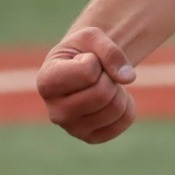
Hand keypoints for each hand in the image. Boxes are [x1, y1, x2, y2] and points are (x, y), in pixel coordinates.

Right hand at [35, 27, 137, 143]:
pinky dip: (127, 103)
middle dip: (108, 76)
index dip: (94, 60)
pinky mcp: (90, 137)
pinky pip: (125, 119)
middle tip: (98, 73)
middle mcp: (54, 112)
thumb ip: (110, 51)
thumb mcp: (91, 37)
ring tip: (103, 84)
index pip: (87, 72)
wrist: (81, 68)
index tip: (84, 60)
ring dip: (118, 88)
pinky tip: (111, 99)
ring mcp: (72, 129)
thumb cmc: (82, 50)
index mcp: (46, 82)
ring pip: (115, 108)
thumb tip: (128, 78)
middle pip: (102, 93)